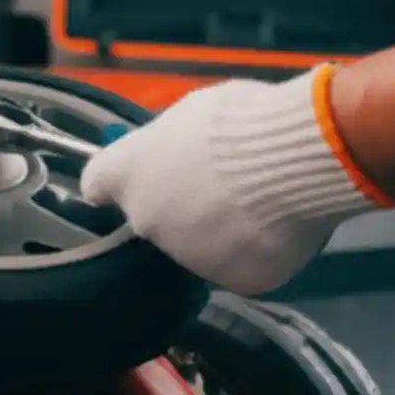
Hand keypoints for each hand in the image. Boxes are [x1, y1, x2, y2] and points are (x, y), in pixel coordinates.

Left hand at [82, 66, 394, 294]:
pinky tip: (278, 225)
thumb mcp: (193, 112)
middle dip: (178, 207)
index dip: (118, 181)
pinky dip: (256, 251)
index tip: (138, 176)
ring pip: (199, 247)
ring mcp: (190, 258)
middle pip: (154, 219)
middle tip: (220, 184)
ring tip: (259, 202)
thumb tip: (177, 152)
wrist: (297, 159)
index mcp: (127, 173)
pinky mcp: (236, 282)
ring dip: (217, 232)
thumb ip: (171, 143)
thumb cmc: (241, 120)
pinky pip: (242, 264)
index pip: (98, 185)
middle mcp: (147, 223)